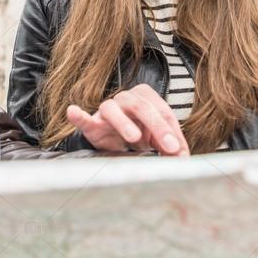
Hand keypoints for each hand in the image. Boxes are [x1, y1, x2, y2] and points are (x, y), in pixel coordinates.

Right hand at [66, 83, 189, 155]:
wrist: (115, 140)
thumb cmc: (141, 135)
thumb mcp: (158, 140)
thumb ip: (172, 147)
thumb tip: (184, 159)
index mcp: (147, 97)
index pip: (162, 111)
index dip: (171, 131)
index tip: (177, 150)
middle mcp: (127, 98)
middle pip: (141, 106)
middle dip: (156, 126)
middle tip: (167, 146)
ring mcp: (107, 109)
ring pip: (113, 109)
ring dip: (124, 123)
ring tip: (134, 138)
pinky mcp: (92, 123)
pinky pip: (84, 118)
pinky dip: (79, 115)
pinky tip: (73, 111)